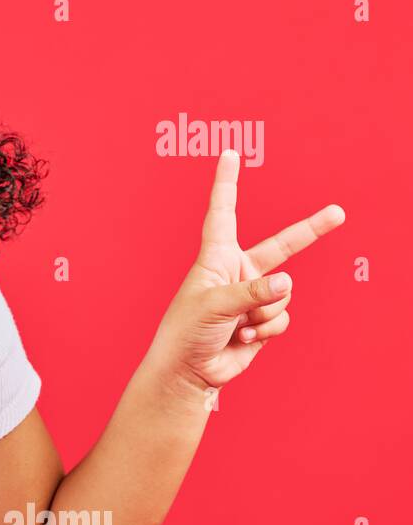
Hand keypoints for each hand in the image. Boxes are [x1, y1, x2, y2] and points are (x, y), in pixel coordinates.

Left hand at [147, 149, 345, 392]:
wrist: (189, 371)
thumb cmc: (186, 332)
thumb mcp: (214, 305)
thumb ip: (251, 293)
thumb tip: (286, 284)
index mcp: (216, 257)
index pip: (223, 212)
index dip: (227, 182)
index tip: (231, 153)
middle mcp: (237, 272)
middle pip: (282, 246)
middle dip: (311, 231)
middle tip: (338, 212)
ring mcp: (253, 296)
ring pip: (283, 294)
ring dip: (263, 313)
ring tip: (236, 324)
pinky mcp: (263, 319)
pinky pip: (282, 317)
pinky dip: (266, 329)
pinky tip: (242, 338)